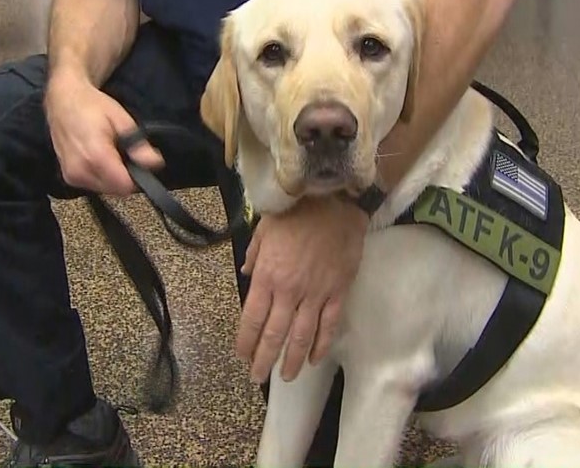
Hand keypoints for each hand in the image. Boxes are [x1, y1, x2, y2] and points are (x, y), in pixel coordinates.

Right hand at [45, 72, 163, 194]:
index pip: (125, 186)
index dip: (138, 177)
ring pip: (106, 189)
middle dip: (126, 176)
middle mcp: (80, 170)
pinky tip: (100, 158)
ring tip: (112, 153)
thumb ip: (137, 145)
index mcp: (95, 156)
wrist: (63, 100)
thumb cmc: (91, 105)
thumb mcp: (121, 119)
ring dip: (114, 177)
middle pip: (116, 190)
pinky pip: (93, 185)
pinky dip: (101, 176)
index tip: (142, 164)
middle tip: (126, 154)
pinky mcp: (68, 177)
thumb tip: (155, 163)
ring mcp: (72, 175)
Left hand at [236, 195, 368, 383]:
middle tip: (258, 377)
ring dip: (292, 360)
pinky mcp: (337, 292)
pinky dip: (321, 344)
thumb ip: (254, 254)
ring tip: (286, 376)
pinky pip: (329, 324)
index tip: (242, 356)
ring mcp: (315, 294)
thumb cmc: (296, 213)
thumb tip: (246, 272)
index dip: (246, 341)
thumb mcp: (264, 229)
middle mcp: (289, 291)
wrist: (334, 202)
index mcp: (267, 276)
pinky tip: (314, 358)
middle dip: (264, 359)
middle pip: (275, 334)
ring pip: (302, 336)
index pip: (252, 319)